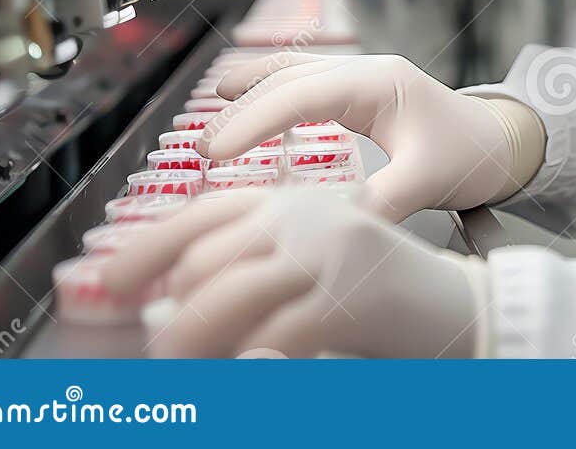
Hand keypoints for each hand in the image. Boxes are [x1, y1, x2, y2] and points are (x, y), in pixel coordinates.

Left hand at [101, 188, 488, 357]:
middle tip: (159, 352)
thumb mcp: (316, 265)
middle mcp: (310, 216)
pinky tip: (240, 374)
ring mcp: (329, 254)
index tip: (109, 279)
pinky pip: (270, 337)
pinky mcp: (347, 298)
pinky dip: (244, 363)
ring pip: (226, 296)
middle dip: (170, 312)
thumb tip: (173, 300)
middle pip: (205, 258)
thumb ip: (257, 269)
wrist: (465, 309)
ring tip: (178, 369)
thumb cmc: (386, 297)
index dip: (147, 249)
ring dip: (191, 342)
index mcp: (299, 201)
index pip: (203, 215)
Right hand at [199, 53, 542, 220]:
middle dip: (243, 108)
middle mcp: (367, 73)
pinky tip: (252, 101)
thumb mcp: (427, 182)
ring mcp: (365, 79)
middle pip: (289, 80)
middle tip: (202, 147)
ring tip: (213, 105)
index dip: (252, 122)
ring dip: (255, 89)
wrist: (506, 142)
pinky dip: (276, 92)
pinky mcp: (365, 94)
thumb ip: (378, 203)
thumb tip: (328, 229)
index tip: (215, 151)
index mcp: (378, 84)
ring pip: (296, 74)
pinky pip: (310, 84)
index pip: (299, 96)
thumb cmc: (472, 154)